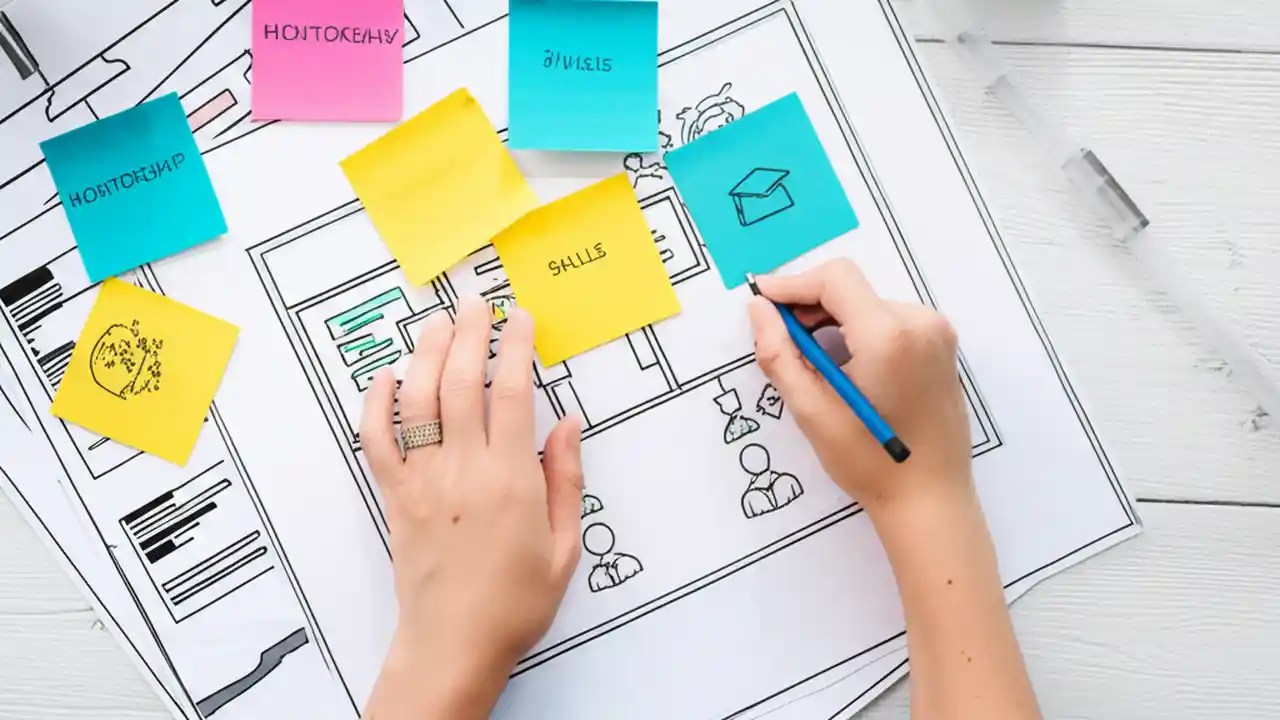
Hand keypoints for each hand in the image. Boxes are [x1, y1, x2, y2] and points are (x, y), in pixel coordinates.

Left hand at [360, 296, 582, 719]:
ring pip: (419, 400)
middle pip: (462, 382)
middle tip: (475, 304)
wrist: (454, 645)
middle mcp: (465, 471)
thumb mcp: (563, 546)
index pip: (513, 393)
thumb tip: (567, 424)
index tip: (519, 319)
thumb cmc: (513, 603)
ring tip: (436, 322)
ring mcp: (424, 481)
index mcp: (512, 480)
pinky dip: (376, 404)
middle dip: (470, 334)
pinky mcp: (395, 497)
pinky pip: (376, 440)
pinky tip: (386, 376)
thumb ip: (565, 480)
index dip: (516, 347)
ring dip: (426, 353)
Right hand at [747, 259, 971, 517]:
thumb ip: (779, 353)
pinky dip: (859, 331)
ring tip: (812, 362)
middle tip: (781, 339)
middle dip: (810, 306)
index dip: (792, 284)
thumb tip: (758, 308)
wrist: (930, 500)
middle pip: (851, 290)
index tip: (761, 300)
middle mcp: (920, 322)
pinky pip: (889, 320)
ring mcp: (936, 333)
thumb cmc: (870, 463)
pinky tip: (844, 367)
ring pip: (868, 304)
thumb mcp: (813, 411)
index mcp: (890, 335)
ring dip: (834, 320)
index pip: (835, 280)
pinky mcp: (940, 346)